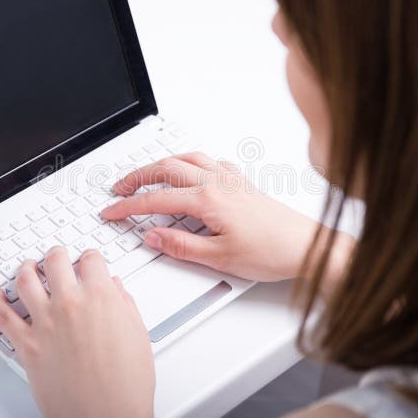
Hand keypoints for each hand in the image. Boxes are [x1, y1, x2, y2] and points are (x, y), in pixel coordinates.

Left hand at [0, 248, 154, 417]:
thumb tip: (115, 289)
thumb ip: (124, 305)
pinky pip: (3, 316)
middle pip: (55, 261)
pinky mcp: (27, 346)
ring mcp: (45, 323)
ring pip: (25, 280)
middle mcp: (70, 304)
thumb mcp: (138, 334)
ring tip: (27, 267)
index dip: (90, 257)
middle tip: (57, 256)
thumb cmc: (126, 384)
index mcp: (101, 297)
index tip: (89, 260)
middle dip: (57, 255)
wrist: (108, 417)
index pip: (91, 259)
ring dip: (25, 268)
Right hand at [101, 152, 321, 281]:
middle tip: (119, 189)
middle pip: (166, 168)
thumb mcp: (219, 258)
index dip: (128, 206)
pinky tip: (189, 172)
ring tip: (146, 175)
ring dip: (161, 164)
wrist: (306, 245)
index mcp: (208, 200)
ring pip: (187, 158)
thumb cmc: (271, 251)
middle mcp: (218, 182)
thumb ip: (181, 245)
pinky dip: (189, 162)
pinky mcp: (242, 182)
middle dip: (138, 176)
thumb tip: (153, 236)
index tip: (111, 211)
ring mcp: (231, 179)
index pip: (156, 199)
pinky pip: (208, 162)